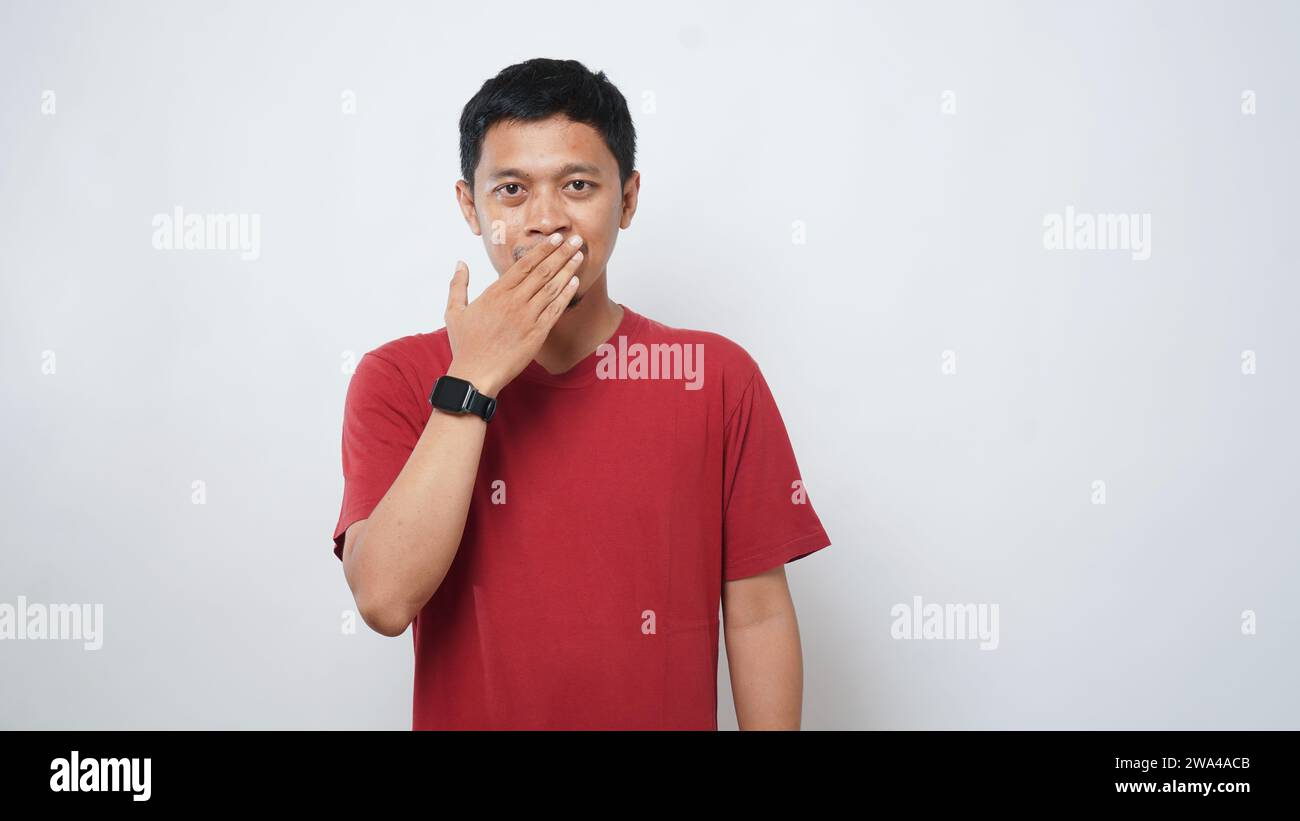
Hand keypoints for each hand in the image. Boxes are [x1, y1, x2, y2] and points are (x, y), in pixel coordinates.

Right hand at [443, 232, 584, 396]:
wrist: (475, 375)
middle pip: (543, 271)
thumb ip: (458, 285)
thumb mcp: (454, 312)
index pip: (524, 264)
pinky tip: (575, 283)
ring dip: (568, 270)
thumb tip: (460, 263)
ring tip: (580, 256)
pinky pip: (555, 311)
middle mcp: (514, 302)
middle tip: (576, 240)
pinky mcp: (537, 334)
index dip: (542, 249)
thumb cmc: (465, 345)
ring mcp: (527, 318)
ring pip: (552, 288)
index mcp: (496, 293)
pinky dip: (566, 295)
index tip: (555, 238)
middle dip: (561, 253)